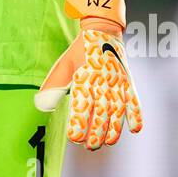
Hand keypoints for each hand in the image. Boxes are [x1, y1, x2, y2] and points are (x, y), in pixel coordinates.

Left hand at [34, 19, 141, 148]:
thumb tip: (40, 106)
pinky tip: (135, 129)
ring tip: (108, 142)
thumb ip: (53, 86)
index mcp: (84, 79)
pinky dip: (137, 115)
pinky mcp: (128, 82)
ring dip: (114, 130)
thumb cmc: (80, 52)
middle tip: (90, 146)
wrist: (102, 30)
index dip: (78, 125)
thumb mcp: (64, 66)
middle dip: (96, 133)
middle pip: (100, 114)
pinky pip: (135, 100)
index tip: (74, 138)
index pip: (81, 107)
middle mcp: (102, 83)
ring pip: (118, 112)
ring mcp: (117, 83)